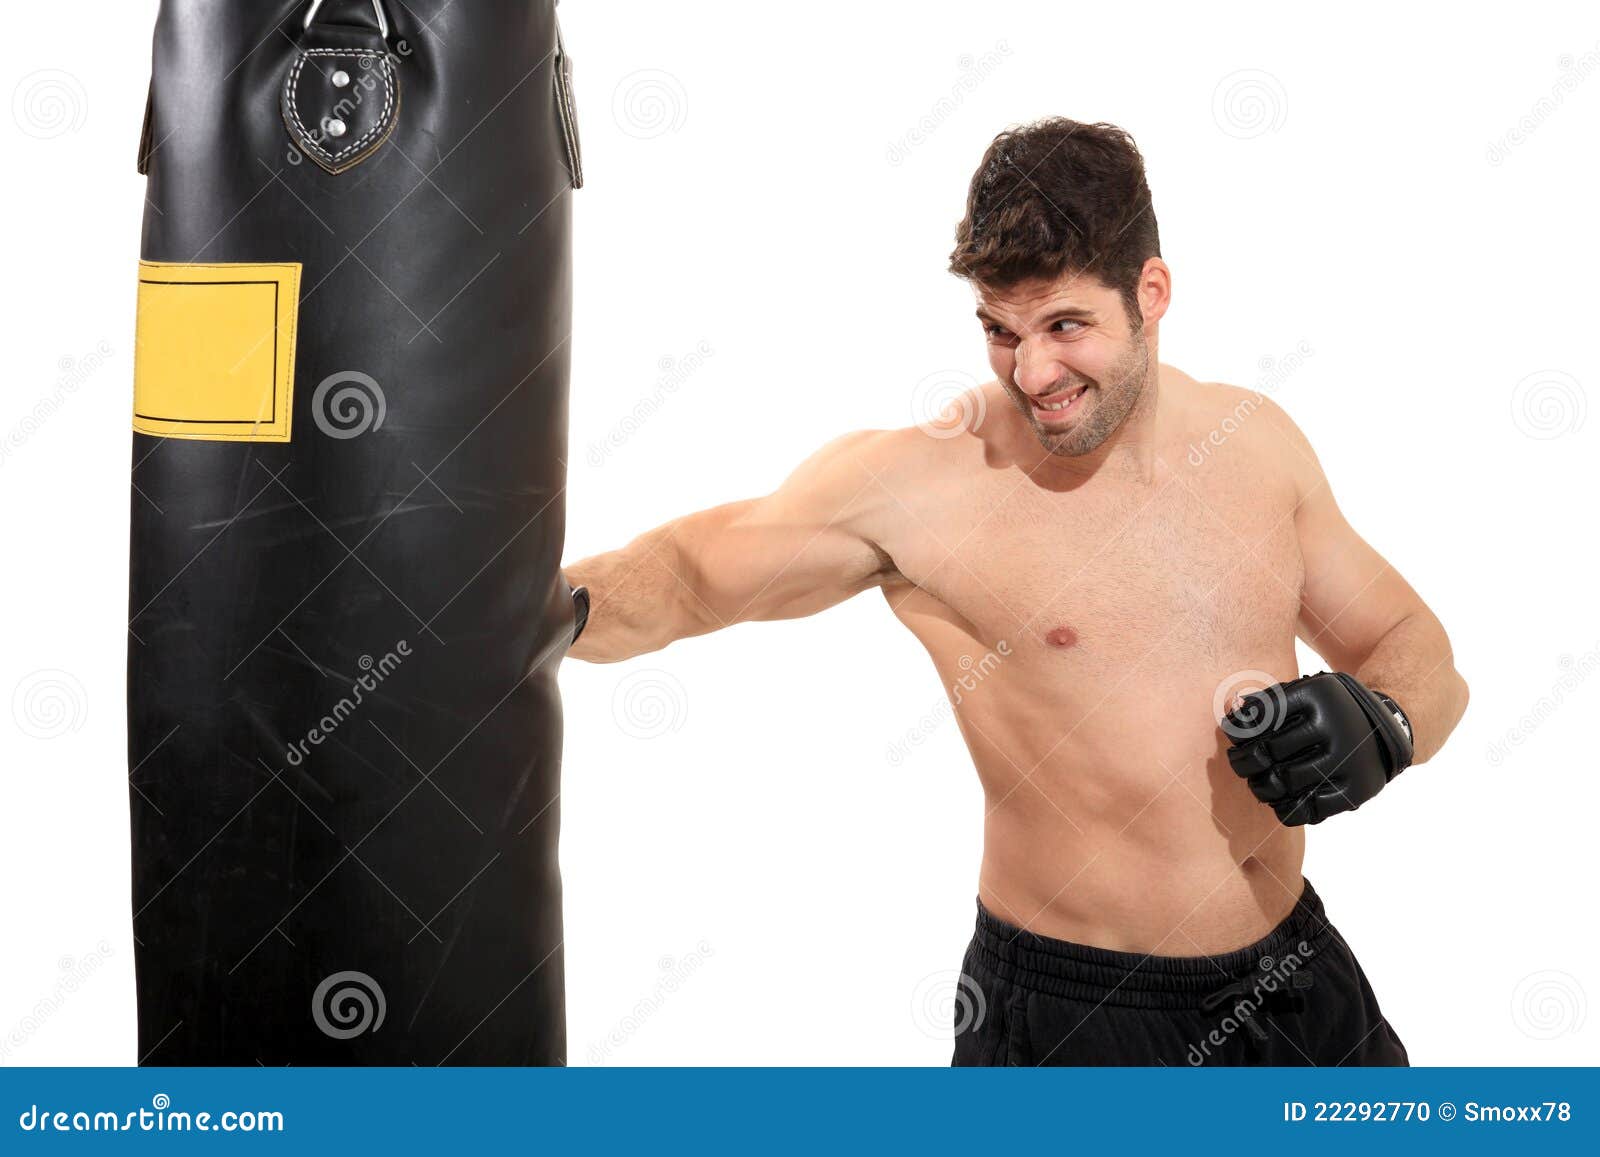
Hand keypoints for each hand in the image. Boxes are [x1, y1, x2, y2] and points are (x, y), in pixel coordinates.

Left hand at [1223, 672, 1413, 825]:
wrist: (1387, 729)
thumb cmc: (1329, 710)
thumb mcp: (1305, 691)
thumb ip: (1268, 701)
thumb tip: (1234, 712)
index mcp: (1318, 695)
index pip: (1260, 717)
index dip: (1237, 729)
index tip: (1232, 734)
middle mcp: (1334, 726)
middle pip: (1267, 752)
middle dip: (1243, 760)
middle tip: (1239, 762)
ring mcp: (1346, 760)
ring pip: (1283, 782)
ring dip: (1259, 785)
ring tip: (1256, 781)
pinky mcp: (1354, 790)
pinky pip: (1306, 810)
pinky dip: (1284, 808)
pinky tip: (1280, 799)